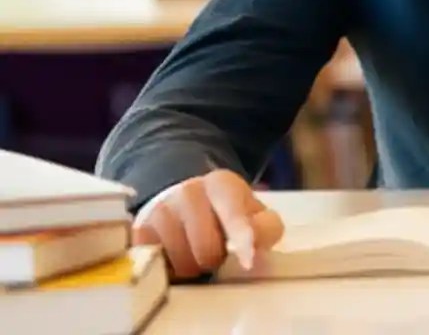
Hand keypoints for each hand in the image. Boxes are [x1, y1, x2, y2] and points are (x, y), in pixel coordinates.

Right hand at [132, 169, 283, 279]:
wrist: (182, 201)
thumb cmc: (225, 213)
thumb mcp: (254, 214)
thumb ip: (265, 229)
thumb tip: (253, 253)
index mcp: (222, 184)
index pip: (234, 215)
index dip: (243, 239)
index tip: (248, 260)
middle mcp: (188, 191)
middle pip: (207, 249)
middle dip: (215, 258)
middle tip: (215, 249)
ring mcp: (159, 209)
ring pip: (182, 263)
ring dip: (191, 266)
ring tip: (193, 250)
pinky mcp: (138, 231)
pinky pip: (158, 266)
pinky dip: (169, 269)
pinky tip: (173, 254)